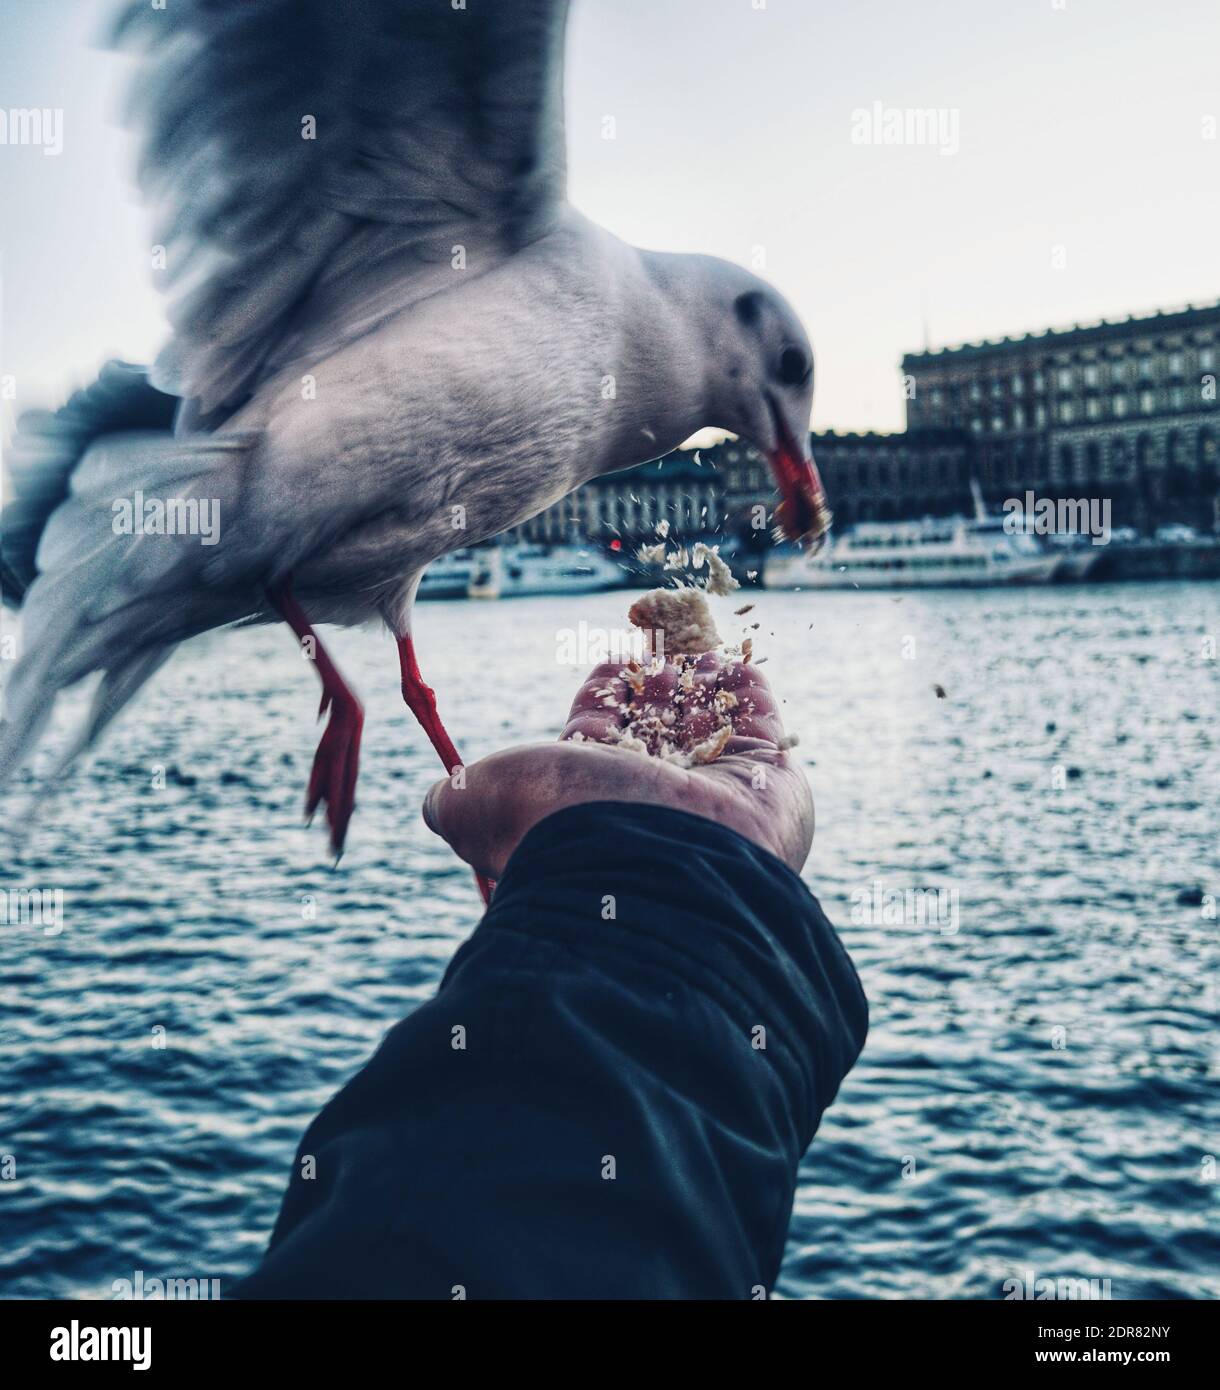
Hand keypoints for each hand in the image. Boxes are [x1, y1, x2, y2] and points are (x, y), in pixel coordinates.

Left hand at [422, 654, 812, 879]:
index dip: (604, 692)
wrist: (661, 864)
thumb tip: (434, 802)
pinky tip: (724, 653)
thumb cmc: (564, 824)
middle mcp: (655, 797)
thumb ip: (455, 798)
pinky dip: (742, 682)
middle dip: (656, 682)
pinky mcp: (771, 780)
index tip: (608, 659)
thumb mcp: (479, 803)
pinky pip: (758, 718)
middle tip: (655, 635)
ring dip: (699, 675)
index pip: (602, 732)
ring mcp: (716, 790)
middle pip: (657, 722)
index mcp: (593, 798)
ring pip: (708, 715)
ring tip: (691, 632)